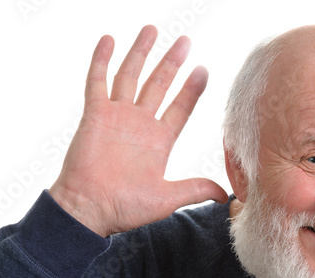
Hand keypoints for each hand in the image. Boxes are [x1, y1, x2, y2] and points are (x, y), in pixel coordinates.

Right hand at [49, 26, 227, 236]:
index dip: (191, 89)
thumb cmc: (125, 208)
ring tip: (153, 30)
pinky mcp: (94, 115)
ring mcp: (117, 117)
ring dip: (141, 53)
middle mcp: (139, 124)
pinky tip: (110, 40)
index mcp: (158, 141)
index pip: (180, 107)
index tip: (203, 70)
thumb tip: (225, 195)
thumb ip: (195, 190)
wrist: (90, 210)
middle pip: (159, 84)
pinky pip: (97, 81)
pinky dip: (102, 60)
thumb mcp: (167, 198)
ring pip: (131, 76)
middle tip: (185, 41)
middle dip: (172, 62)